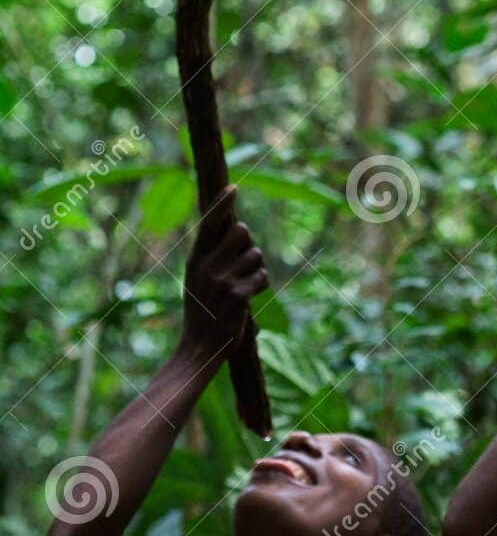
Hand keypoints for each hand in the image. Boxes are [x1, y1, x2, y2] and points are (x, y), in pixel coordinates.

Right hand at [181, 186, 268, 356]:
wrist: (198, 347)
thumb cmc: (201, 310)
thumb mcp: (195, 279)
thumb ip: (210, 255)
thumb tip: (237, 229)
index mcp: (195, 259)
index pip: (208, 223)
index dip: (221, 203)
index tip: (234, 187)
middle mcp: (207, 266)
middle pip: (242, 231)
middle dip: (248, 242)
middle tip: (243, 260)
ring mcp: (222, 281)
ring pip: (256, 255)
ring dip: (255, 268)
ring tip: (242, 286)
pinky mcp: (238, 296)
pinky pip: (262, 276)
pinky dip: (260, 285)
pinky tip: (247, 298)